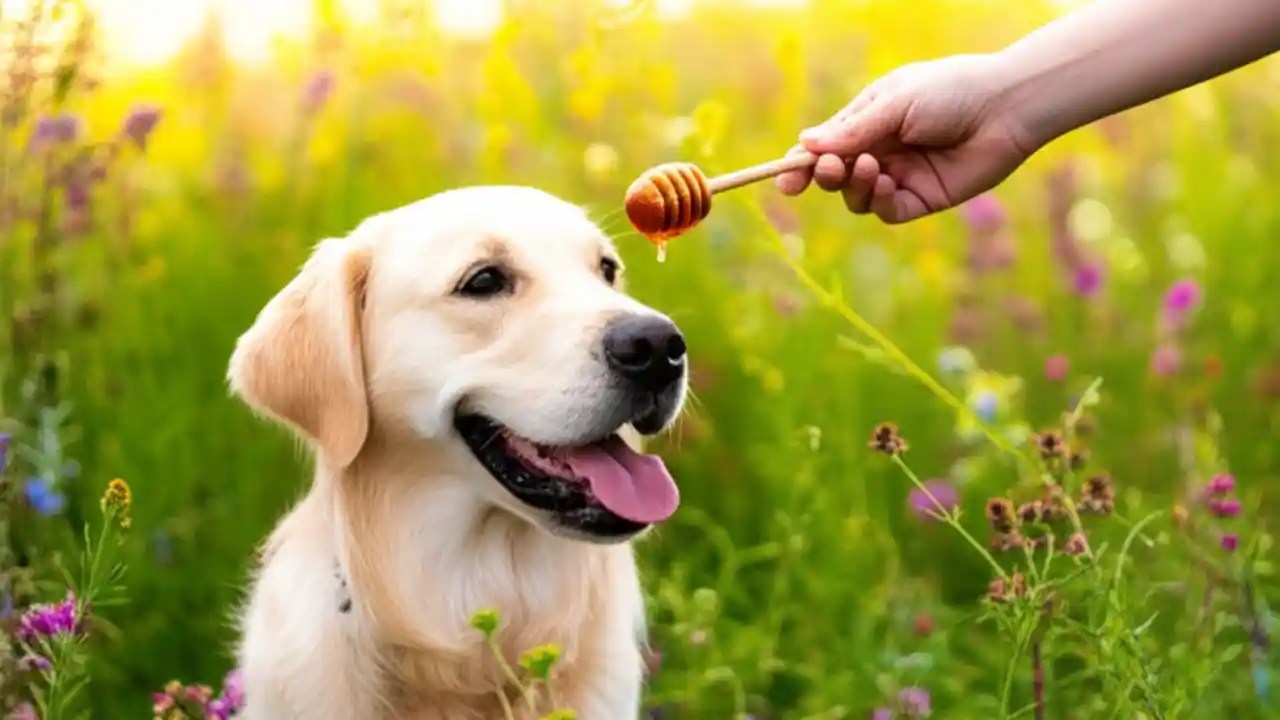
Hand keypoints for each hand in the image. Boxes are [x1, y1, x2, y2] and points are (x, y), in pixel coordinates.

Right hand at [775, 53, 1035, 223]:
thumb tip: (804, 145)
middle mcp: (880, 151)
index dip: (801, 165)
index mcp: (868, 122)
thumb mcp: (894, 104)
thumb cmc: (951, 92)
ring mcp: (900, 177)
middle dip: (824, 176)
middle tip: (828, 170)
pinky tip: (889, 184)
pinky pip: (887, 211)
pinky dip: (880, 202)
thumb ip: (852, 131)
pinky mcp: (921, 199)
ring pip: (857, 197)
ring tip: (872, 168)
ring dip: (855, 187)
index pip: (824, 148)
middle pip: (834, 176)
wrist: (1006, 108)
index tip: (786, 179)